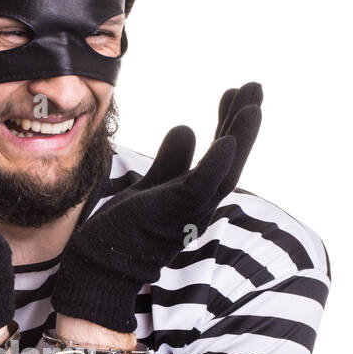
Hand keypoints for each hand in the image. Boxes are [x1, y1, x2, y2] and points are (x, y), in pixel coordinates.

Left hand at [51, 82, 262, 332]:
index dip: (227, 121)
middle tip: (255, 87)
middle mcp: (199, 205)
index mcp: (193, 195)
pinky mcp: (173, 214)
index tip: (231, 92)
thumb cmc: (121, 231)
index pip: (219, 154)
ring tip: (254, 104)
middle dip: (243, 122)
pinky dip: (215, 165)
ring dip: (241, 137)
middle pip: (230, 159)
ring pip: (225, 171)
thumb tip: (187, 128)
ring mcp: (189, 211)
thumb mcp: (148, 185)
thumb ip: (170, 161)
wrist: (98, 266)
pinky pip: (201, 188)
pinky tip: (227, 140)